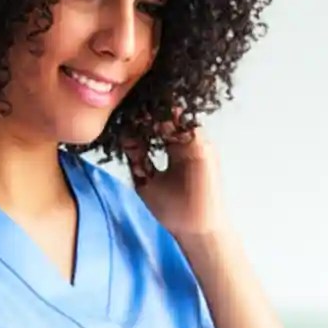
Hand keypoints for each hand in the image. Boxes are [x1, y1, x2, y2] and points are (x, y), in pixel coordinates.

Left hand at [123, 112, 227, 239]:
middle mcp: (187, 144)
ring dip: (161, 110)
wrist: (195, 230)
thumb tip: (124, 136)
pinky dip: (173, 120)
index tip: (124, 109)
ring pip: (178, 118)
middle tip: (131, 97)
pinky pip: (188, 127)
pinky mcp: (203, 150)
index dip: (142, 118)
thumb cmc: (174, 211)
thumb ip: (137, 159)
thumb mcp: (145, 180)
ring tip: (141, 102)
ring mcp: (197, 145)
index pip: (159, 126)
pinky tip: (155, 116)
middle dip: (151, 108)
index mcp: (175, 150)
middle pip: (169, 118)